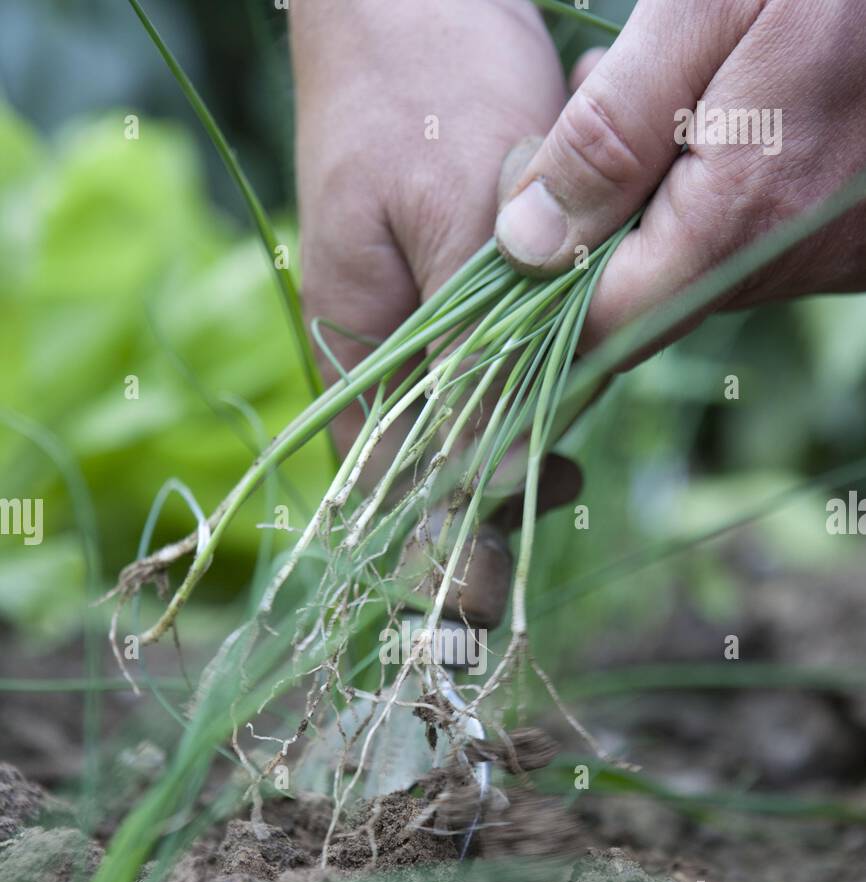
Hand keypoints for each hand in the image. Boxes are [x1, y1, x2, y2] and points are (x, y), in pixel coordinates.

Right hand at [291, 0, 566, 464]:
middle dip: (508, 457)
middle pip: (433, 454)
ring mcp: (406, 315)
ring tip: (582, 380)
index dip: (454, 519)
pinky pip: (489, 349)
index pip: (388, 482)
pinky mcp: (444, 284)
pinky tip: (572, 324)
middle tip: (579, 445)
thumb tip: (489, 474)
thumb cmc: (424, 83)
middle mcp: (372, 345)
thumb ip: (471, 350)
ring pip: (469, 406)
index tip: (536, 503)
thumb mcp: (455, 217)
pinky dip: (536, 346)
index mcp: (351, 343)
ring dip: (531, 402)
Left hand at [495, 0, 865, 354]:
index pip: (602, 325)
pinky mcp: (852, 243)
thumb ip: (608, 133)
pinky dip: (714, 186)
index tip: (527, 192)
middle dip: (599, 213)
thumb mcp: (706, 8)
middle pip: (646, 295)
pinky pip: (751, 240)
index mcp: (740, 216)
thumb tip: (524, 244)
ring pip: (696, 265)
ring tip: (672, 85)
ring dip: (655, 192)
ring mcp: (830, 258)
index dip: (543, 281)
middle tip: (603, 95)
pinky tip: (727, 105)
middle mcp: (787, 261)